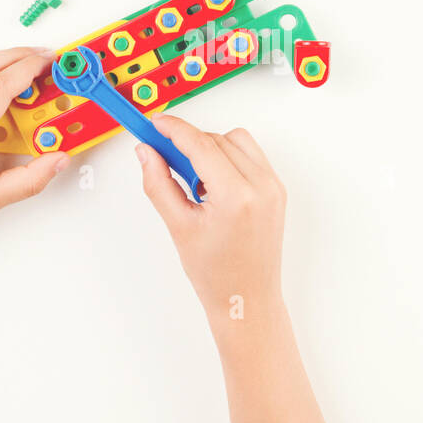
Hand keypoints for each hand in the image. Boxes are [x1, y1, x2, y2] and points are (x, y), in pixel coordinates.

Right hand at [136, 116, 286, 326]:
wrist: (247, 299)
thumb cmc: (216, 274)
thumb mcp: (178, 226)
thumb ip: (158, 183)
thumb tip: (146, 152)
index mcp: (237, 197)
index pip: (201, 145)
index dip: (174, 129)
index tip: (155, 123)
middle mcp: (261, 186)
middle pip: (217, 139)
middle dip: (188, 142)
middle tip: (163, 156)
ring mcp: (273, 187)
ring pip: (236, 141)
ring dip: (210, 149)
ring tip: (194, 182)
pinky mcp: (277, 190)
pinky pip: (250, 155)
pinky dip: (228, 158)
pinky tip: (213, 185)